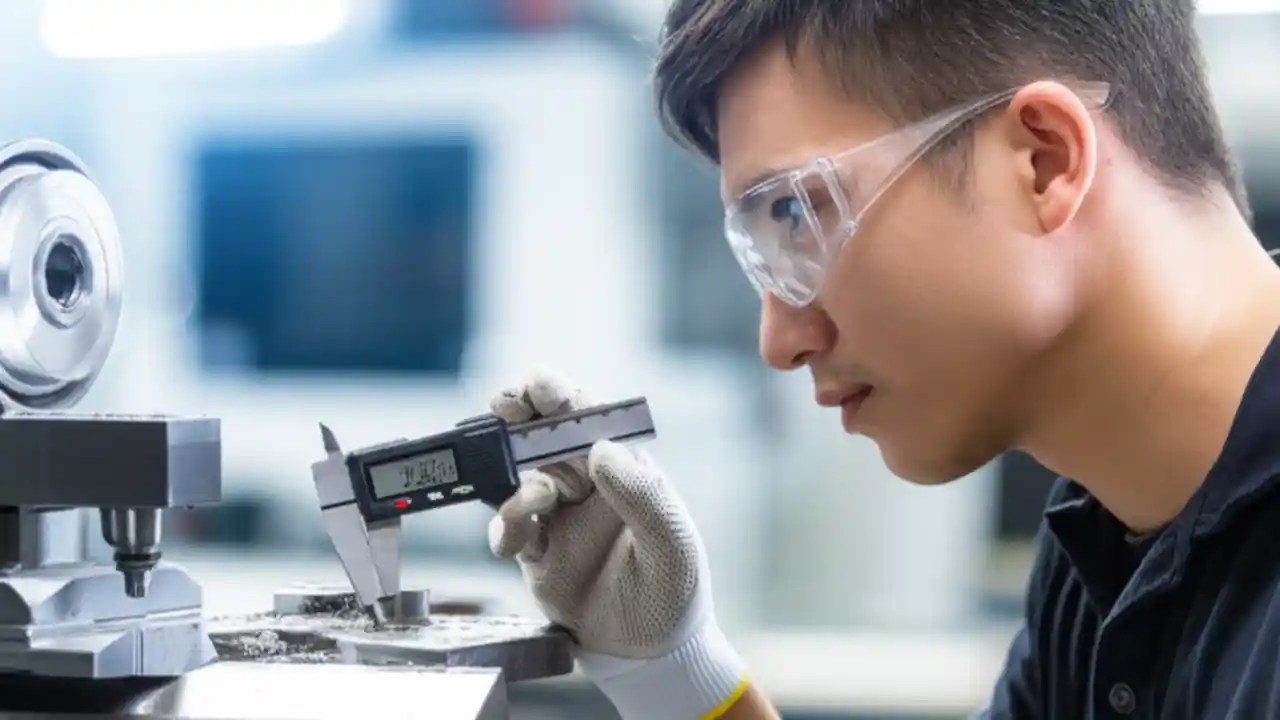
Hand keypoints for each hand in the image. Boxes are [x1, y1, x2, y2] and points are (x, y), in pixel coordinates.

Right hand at [488, 369, 748, 718]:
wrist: (649, 653)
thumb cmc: (674, 592)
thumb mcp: (670, 544)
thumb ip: (641, 496)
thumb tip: (602, 449)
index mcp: (625, 470)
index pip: (591, 418)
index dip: (563, 395)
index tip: (542, 387)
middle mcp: (588, 484)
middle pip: (544, 433)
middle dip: (520, 413)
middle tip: (503, 405)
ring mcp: (558, 515)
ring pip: (519, 475)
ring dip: (514, 480)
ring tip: (532, 505)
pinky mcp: (536, 550)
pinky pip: (507, 525)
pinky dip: (503, 527)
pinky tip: (515, 542)